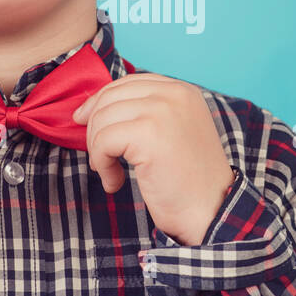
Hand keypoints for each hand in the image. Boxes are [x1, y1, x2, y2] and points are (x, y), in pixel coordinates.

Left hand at [72, 74, 235, 246]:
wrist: (211, 211)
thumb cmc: (189, 181)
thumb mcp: (173, 133)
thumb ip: (145, 113)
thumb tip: (90, 109)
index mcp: (182, 90)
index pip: (128, 83)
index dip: (100, 102)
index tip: (84, 122)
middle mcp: (174, 93)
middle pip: (110, 98)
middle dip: (95, 129)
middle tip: (100, 159)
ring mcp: (162, 111)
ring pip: (102, 119)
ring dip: (97, 151)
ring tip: (112, 173)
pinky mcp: (148, 134)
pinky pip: (103, 141)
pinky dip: (102, 164)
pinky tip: (115, 182)